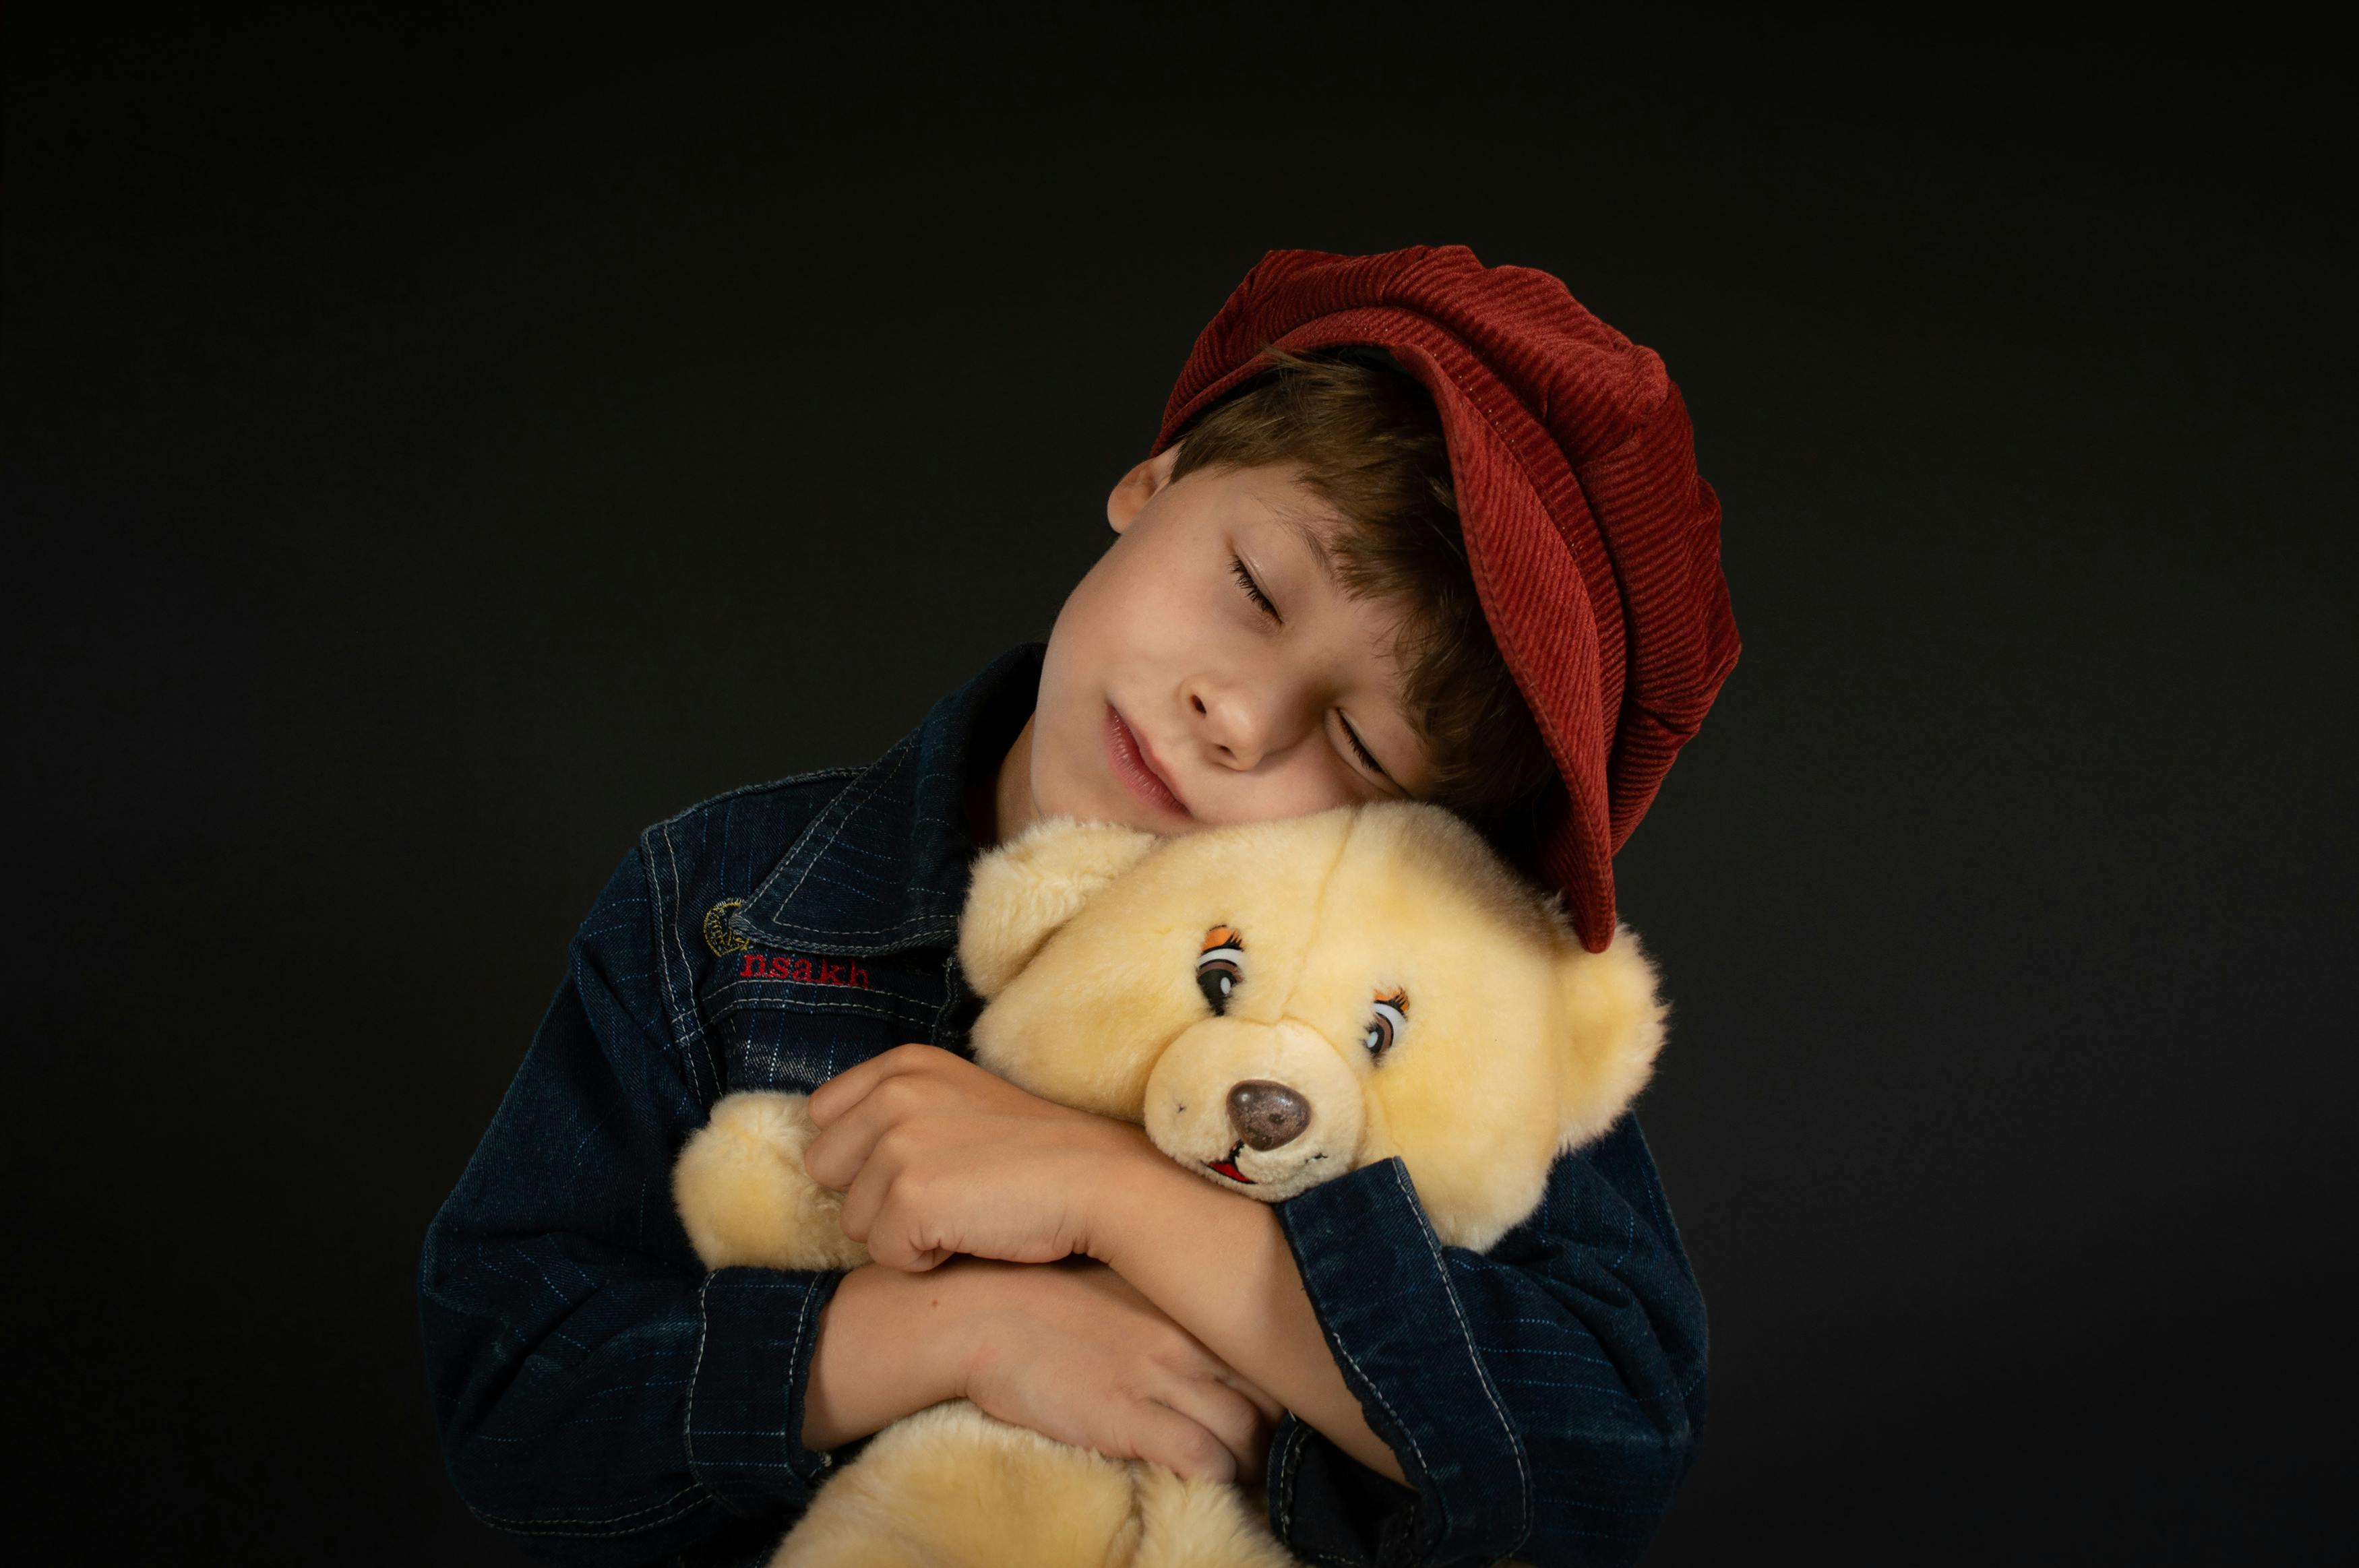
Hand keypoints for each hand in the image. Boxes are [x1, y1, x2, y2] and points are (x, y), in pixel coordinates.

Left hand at [802, 1043, 1162, 1271]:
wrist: (1100, 1182)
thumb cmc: (1034, 1156)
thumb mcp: (959, 1104)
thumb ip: (898, 1113)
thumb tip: (827, 1155)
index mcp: (903, 1065)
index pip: (824, 1118)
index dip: (863, 1155)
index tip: (921, 1162)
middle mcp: (892, 1094)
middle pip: (827, 1170)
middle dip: (874, 1196)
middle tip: (946, 1192)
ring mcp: (898, 1145)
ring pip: (853, 1221)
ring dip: (901, 1231)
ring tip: (965, 1211)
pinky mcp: (910, 1197)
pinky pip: (885, 1256)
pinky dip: (924, 1260)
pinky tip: (972, 1234)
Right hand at [955, 1257, 1284, 1485]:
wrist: (982, 1313)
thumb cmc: (1042, 1298)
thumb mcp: (1119, 1289)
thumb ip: (1163, 1312)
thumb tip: (1192, 1339)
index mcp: (1185, 1304)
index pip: (1263, 1350)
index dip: (1274, 1388)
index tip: (1265, 1412)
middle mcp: (1187, 1338)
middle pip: (1269, 1396)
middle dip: (1271, 1432)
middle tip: (1257, 1455)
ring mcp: (1162, 1379)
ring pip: (1248, 1435)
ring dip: (1249, 1465)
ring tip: (1236, 1480)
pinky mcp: (1131, 1419)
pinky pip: (1205, 1461)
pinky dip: (1215, 1480)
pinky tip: (1203, 1486)